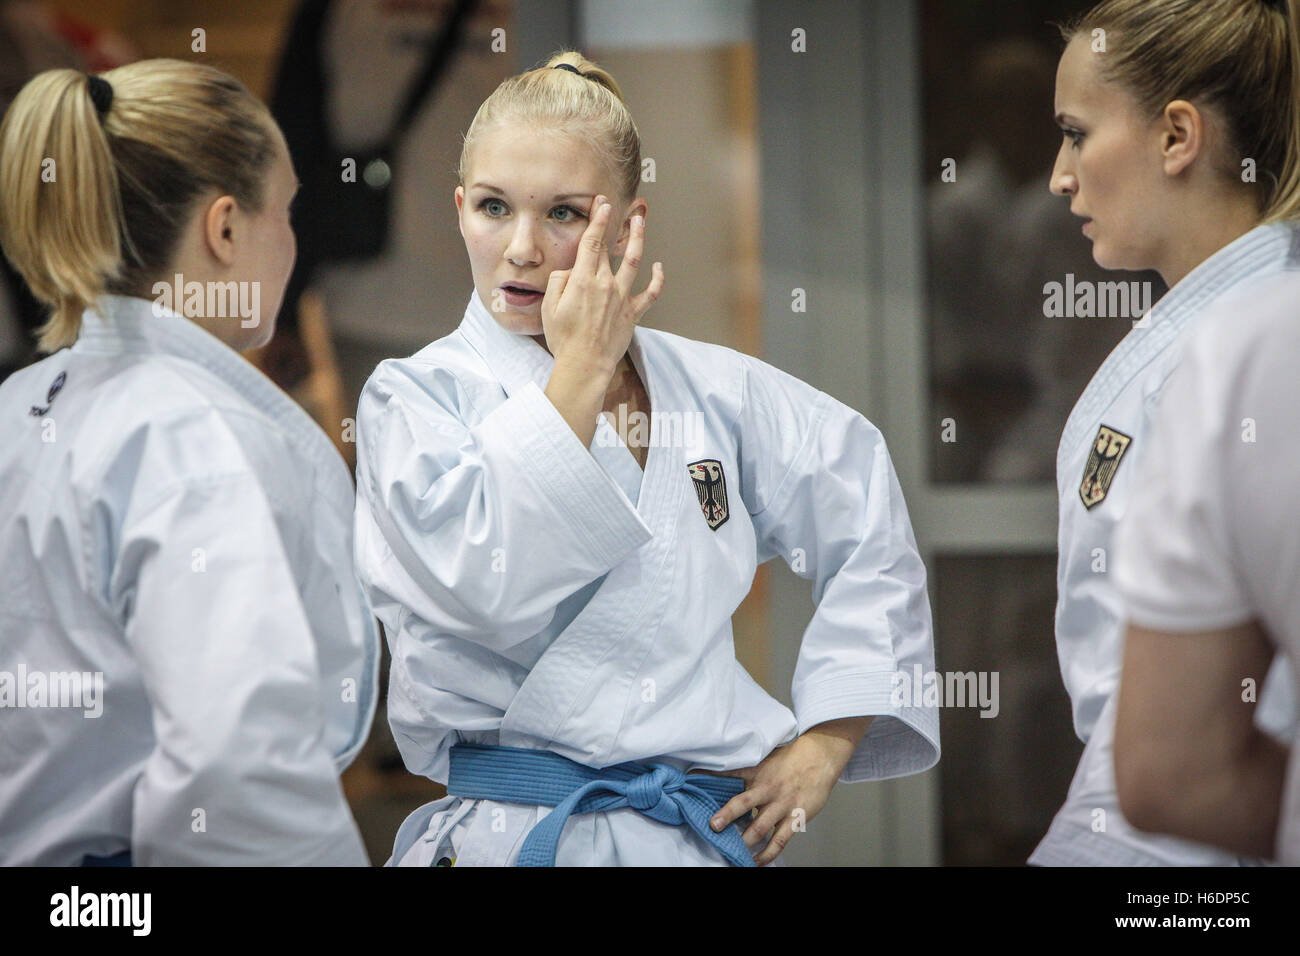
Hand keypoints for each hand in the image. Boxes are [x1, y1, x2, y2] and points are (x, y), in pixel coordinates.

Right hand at [541, 194, 663, 377]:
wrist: (585, 364)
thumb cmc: (564, 338)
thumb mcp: (549, 307)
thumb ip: (558, 282)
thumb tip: (570, 272)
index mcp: (582, 281)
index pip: (591, 243)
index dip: (598, 221)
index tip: (602, 204)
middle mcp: (605, 284)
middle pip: (610, 247)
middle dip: (614, 223)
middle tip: (617, 207)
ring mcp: (622, 297)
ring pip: (634, 261)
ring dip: (638, 238)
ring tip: (640, 221)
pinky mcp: (633, 312)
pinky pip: (651, 293)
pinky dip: (658, 279)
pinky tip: (659, 266)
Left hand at [708, 716, 871, 864]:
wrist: (819, 757)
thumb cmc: (789, 759)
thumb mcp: (763, 759)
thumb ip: (743, 771)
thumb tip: (714, 775)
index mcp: (756, 772)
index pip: (729, 774)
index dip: (710, 778)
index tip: (692, 781)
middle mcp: (767, 789)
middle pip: (743, 803)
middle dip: (727, 816)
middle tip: (713, 827)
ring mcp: (782, 804)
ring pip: (760, 827)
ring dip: (745, 840)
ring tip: (732, 851)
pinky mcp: (796, 818)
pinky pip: (780, 840)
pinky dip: (768, 853)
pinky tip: (757, 861)